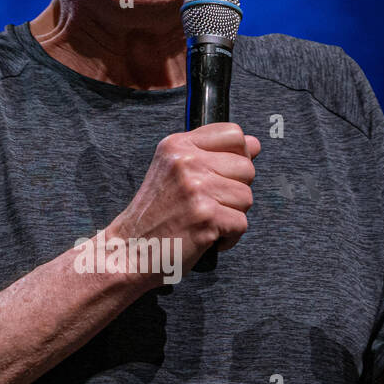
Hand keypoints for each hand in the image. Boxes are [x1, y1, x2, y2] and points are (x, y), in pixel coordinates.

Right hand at [110, 122, 260, 280]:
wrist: (128, 250)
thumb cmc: (154, 216)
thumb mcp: (172, 171)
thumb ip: (210, 154)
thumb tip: (254, 144)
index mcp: (177, 145)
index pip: (233, 133)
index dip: (238, 155)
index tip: (224, 173)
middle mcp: (186, 162)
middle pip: (246, 167)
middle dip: (235, 190)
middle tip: (209, 204)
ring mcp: (196, 189)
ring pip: (247, 197)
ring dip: (232, 215)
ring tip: (205, 221)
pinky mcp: (205, 217)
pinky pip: (241, 224)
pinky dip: (228, 237)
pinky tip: (206, 237)